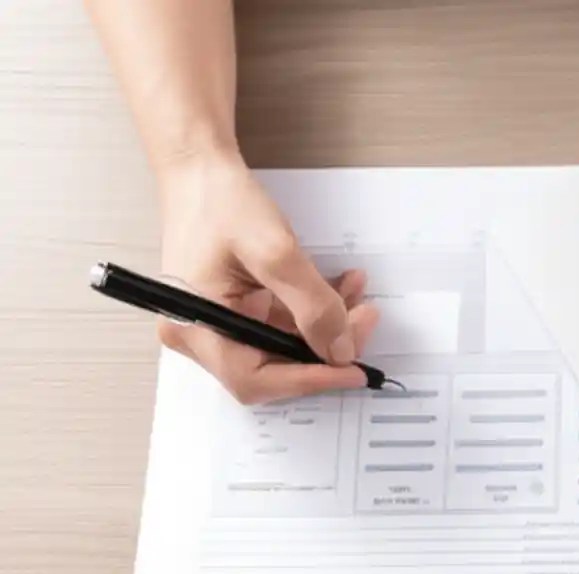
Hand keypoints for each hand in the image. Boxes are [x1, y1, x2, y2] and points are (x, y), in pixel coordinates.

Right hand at [155, 151, 379, 403]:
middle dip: (324, 350)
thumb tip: (341, 350)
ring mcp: (216, 323)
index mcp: (195, 328)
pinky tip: (340, 288)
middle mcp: (200, 335)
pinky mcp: (233, 309)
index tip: (354, 370)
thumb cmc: (222, 202)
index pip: (255, 378)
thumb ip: (311, 305)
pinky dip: (312, 311)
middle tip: (364, 321)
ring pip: (281, 345)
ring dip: (325, 327)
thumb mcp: (275, 251)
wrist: (199, 169)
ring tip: (358, 298)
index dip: (309, 379)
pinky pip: (279, 324)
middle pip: (270, 368)